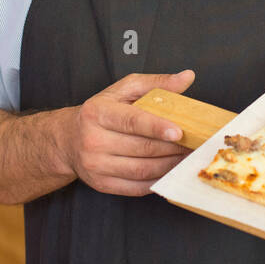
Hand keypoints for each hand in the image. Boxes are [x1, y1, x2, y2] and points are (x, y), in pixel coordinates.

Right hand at [63, 70, 195, 195]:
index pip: (131, 121)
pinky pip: (137, 187)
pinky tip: (171, 171)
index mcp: (98, 113)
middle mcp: (93, 140)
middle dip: (173, 148)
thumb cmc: (102, 111)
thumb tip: (187, 77)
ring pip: (142, 170)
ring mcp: (95, 165)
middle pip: (142, 148)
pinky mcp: (101, 184)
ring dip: (170, 165)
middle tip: (196, 144)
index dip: (157, 127)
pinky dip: (158, 180)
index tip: (179, 132)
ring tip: (187, 157)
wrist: (68, 139)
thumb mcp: (124, 89)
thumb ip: (156, 82)